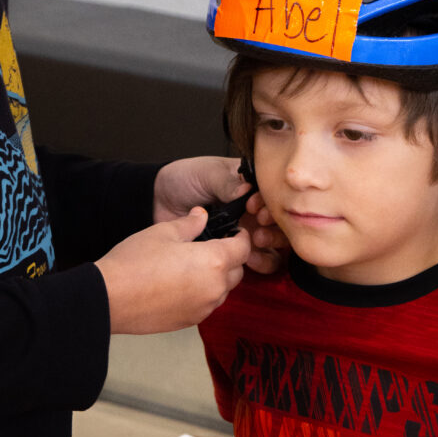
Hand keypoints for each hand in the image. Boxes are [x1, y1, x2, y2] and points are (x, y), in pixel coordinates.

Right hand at [95, 207, 249, 333]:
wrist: (111, 298)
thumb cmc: (136, 261)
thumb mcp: (164, 232)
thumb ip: (190, 224)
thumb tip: (202, 215)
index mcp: (215, 261)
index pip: (244, 249)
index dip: (241, 237)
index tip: (234, 231)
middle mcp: (215, 288)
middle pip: (237, 272)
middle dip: (230, 258)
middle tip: (212, 246)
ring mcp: (203, 308)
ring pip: (223, 290)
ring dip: (217, 278)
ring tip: (194, 265)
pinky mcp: (190, 322)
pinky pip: (206, 304)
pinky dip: (203, 293)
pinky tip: (181, 284)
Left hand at [153, 155, 285, 275]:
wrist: (157, 201)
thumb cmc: (183, 179)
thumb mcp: (205, 173)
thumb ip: (225, 182)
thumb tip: (246, 190)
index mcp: (250, 184)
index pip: (273, 194)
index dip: (269, 202)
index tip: (253, 207)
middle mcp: (253, 208)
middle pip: (280, 220)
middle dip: (274, 224)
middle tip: (257, 224)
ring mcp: (246, 229)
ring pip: (274, 243)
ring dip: (271, 245)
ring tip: (255, 241)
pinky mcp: (235, 250)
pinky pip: (258, 261)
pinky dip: (260, 262)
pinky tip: (250, 260)